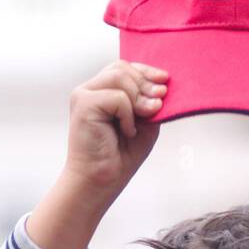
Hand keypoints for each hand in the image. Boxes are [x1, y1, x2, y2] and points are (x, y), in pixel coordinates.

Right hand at [63, 59, 168, 197]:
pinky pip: (118, 98)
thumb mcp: (145, 122)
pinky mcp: (83, 104)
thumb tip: (161, 85)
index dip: (146, 71)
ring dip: (138, 99)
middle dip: (146, 84)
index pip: (124, 67)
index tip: (165, 80)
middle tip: (158, 105)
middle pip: (122, 68)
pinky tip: (126, 131)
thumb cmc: (120, 155)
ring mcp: (84, 95)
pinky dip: (128, 115)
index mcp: (102, 91)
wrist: (102, 180)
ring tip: (140, 122)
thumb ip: (150, 101)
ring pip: (120, 77)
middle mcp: (90, 89)